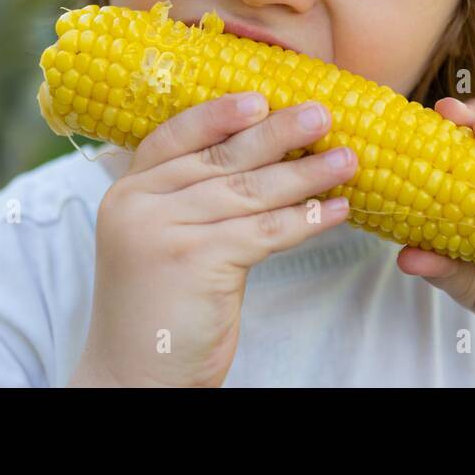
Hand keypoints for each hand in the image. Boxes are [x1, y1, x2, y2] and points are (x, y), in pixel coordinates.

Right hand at [68, 92, 357, 386]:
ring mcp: (165, 231)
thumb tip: (262, 157)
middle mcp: (139, 204)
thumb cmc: (159, 308)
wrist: (136, 377)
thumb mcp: (161, 240)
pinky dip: (305, 219)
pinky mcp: (197, 262)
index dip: (218, 114)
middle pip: (222, 159)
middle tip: (323, 115)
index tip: (261, 97)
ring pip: (250, 192)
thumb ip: (191, 199)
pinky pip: (264, 231)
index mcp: (128, 191)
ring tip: (347, 162)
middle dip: (278, 134)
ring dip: (305, 174)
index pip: (174, 136)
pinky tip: (334, 211)